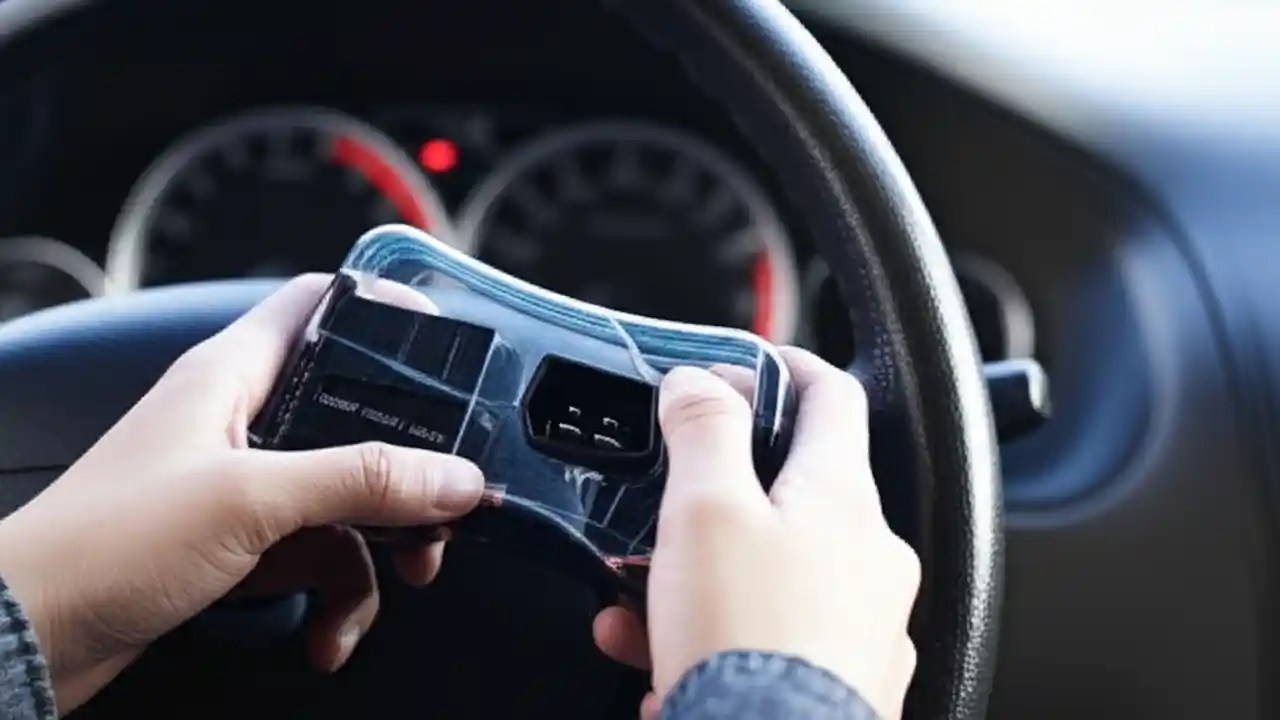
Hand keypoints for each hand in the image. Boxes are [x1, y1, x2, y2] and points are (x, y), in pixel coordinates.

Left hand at [0, 274, 489, 712]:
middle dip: (406, 470)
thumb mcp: (251, 501)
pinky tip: (331, 636)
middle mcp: (242, 422)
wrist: (28, 636)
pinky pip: (316, 557)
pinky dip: (336, 597)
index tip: (446, 339)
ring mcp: (242, 486)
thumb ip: (361, 481)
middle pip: (356, 420)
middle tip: (441, 505)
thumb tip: (453, 476)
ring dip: (378, 551)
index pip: (318, 307)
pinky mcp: (238, 545)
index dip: (381, 309)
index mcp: (233, 375)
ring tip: (392, 587)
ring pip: (345, 499)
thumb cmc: (104, 545)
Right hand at [592, 348, 921, 718]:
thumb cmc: (749, 644)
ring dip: (700, 575)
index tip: (745, 366)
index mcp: (843, 499)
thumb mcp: (705, 511)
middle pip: (792, 491)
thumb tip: (701, 382)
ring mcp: (861, 623)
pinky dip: (716, 634)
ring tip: (638, 601)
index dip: (785, 366)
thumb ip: (704, 432)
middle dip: (716, 494)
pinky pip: (771, 636)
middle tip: (666, 505)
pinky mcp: (842, 679)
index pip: (832, 396)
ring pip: (770, 571)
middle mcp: (868, 557)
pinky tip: (662, 660)